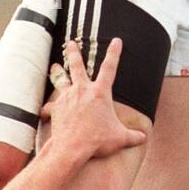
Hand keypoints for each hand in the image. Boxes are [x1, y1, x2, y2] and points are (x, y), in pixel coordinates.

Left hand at [40, 39, 145, 159]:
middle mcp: (82, 90)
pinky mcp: (56, 107)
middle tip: (71, 43)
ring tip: (55, 66)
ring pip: (61, 79)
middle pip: (77, 66)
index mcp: (100, 92)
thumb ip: (133, 137)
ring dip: (58, 72)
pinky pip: (51, 104)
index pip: (110, 67)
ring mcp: (67, 97)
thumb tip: (143, 138)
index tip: (116, 41)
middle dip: (74, 52)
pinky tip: (44, 110)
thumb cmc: (96, 141)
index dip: (114, 53)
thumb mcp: (119, 138)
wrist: (71, 148)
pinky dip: (49, 106)